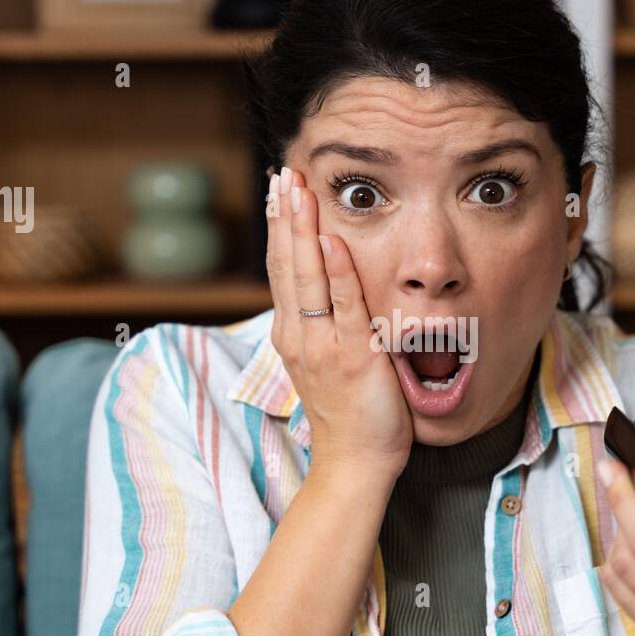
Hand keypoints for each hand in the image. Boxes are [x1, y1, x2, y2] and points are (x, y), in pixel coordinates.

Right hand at [265, 166, 412, 475]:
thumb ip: (326, 326)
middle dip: (284, 216)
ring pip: (306, 277)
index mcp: (293, 335)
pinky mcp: (352, 356)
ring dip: (302, 231)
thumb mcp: (327, 363)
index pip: (282, 269)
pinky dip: (335, 273)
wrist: (354, 463)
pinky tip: (331, 241)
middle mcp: (299, 335)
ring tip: (298, 190)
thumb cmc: (349, 416)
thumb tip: (332, 293)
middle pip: (286, 264)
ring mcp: (323, 345)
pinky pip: (343, 307)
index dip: (280, 227)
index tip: (280, 190)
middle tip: (281, 172)